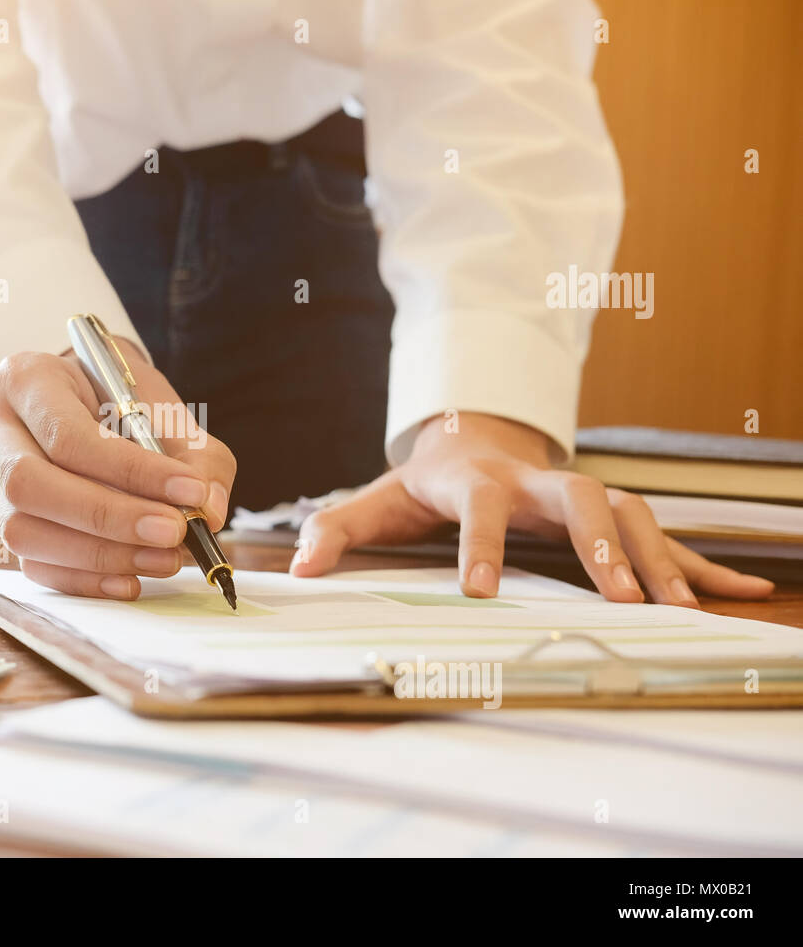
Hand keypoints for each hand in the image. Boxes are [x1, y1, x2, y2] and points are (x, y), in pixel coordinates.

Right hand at [0, 340, 235, 599]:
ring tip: (164, 558)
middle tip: (172, 532)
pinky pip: (32, 565)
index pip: (67, 435)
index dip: (129, 471)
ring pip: (23, 532)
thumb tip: (206, 512)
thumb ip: (198, 456)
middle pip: (31, 485)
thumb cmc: (123, 401)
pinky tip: (131, 579)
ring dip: (100, 555)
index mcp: (26, 379)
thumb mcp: (166, 409)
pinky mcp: (3, 523)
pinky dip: (85, 580)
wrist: (91, 402)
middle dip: (107, 517)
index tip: (188, 492)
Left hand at [289, 412, 773, 606]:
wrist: (475, 437)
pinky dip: (704, 564)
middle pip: (579, 498)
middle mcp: (536, 483)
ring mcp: (579, 493)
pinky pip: (664, 536)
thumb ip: (336, 529)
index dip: (478, 547)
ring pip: (631, 515)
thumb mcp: (377, 499)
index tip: (478, 592)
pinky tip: (749, 593)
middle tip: (620, 593)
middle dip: (600, 542)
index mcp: (477, 480)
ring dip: (659, 558)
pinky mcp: (608, 513)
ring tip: (680, 609)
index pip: (478, 509)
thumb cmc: (425, 479)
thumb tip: (297, 569)